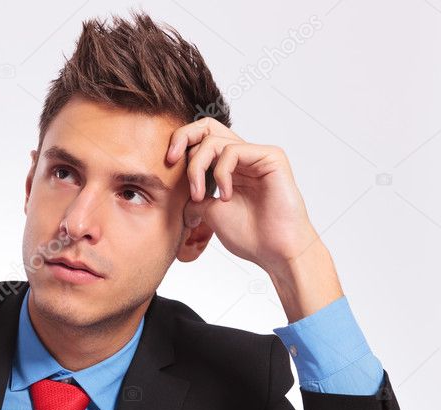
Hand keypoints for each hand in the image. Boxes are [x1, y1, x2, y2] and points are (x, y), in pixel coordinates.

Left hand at [166, 117, 318, 273]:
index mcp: (229, 167)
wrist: (274, 251)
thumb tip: (176, 195)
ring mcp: (257, 155)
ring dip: (197, 168)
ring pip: (213, 140)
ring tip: (201, 196)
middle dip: (182, 138)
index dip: (180, 144)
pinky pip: (232, 151)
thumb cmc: (250, 236)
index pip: (201, 139)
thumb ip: (194, 197)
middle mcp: (243, 157)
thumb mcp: (209, 213)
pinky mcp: (271, 156)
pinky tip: (226, 197)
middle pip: (206, 126)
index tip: (166, 164)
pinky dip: (221, 174)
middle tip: (171, 161)